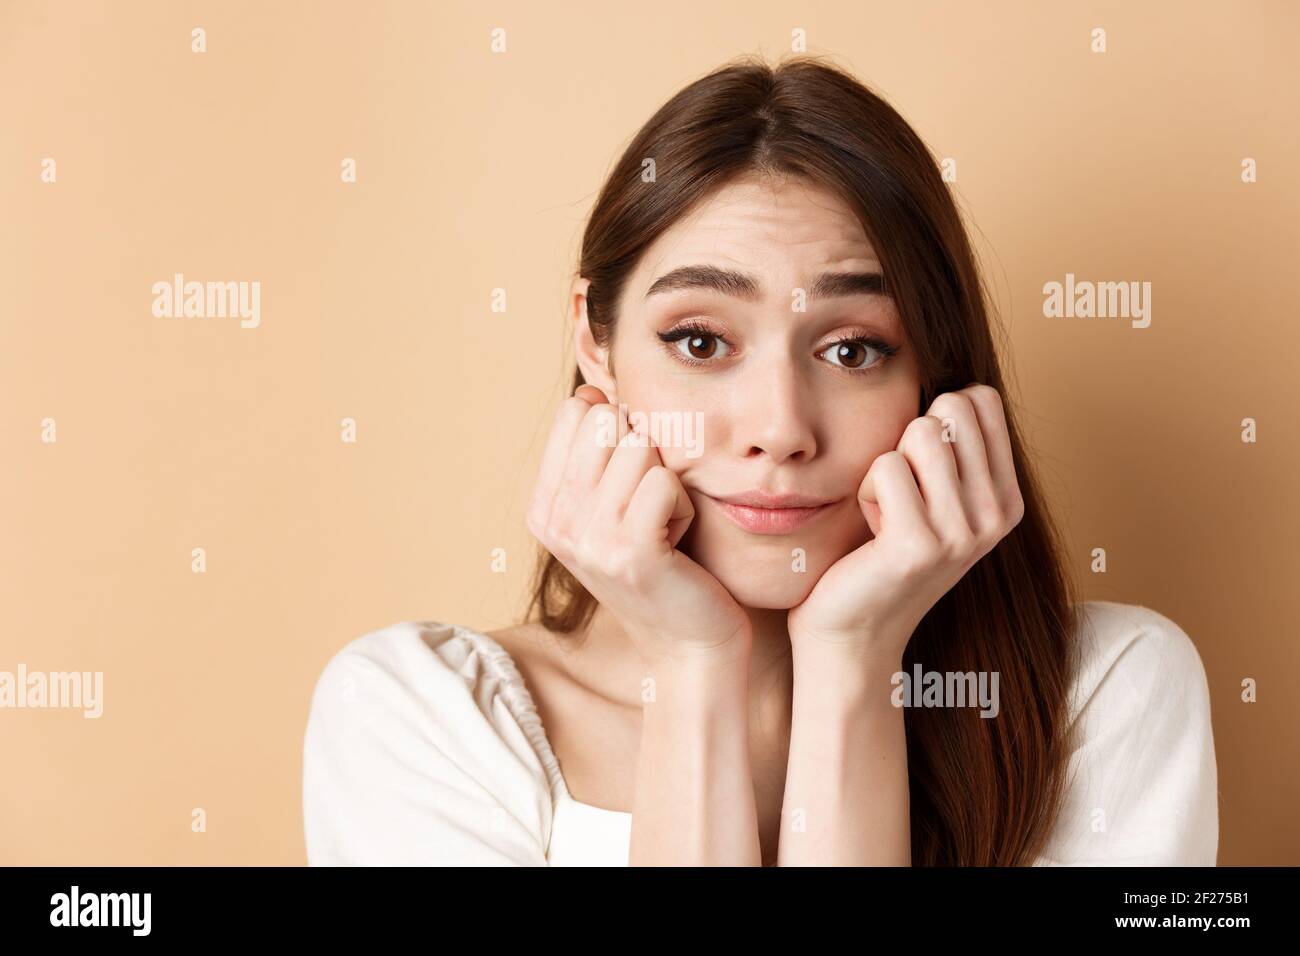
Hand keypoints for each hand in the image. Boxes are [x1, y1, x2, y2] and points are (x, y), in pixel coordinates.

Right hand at [527, 385, 751, 663]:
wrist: (690, 643)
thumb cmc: (664, 564)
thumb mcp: (614, 505)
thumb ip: (596, 450)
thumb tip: (592, 391)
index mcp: (542, 507)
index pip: (576, 411)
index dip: (619, 433)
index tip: (627, 488)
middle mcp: (555, 523)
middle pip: (608, 423)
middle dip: (646, 454)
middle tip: (650, 509)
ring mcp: (588, 540)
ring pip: (640, 448)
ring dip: (669, 483)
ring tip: (663, 527)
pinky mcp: (630, 553)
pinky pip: (664, 482)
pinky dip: (684, 505)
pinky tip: (677, 542)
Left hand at [787, 385, 1024, 662]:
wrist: (853, 633)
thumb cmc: (878, 553)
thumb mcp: (932, 497)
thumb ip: (951, 445)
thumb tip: (953, 386)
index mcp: (1007, 499)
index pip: (981, 399)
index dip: (935, 418)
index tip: (922, 474)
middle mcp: (997, 516)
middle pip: (950, 408)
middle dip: (909, 440)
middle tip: (900, 496)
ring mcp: (964, 533)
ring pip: (918, 432)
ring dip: (884, 469)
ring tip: (887, 515)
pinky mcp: (920, 544)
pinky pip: (885, 467)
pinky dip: (865, 493)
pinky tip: (872, 534)